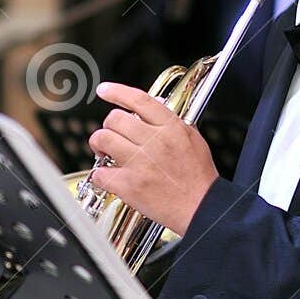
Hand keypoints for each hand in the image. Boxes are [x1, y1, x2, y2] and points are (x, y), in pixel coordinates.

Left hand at [86, 81, 217, 236]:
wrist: (201, 207)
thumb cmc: (198, 177)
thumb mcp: (193, 139)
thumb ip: (171, 121)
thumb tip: (152, 106)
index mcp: (171, 128)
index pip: (138, 99)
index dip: (117, 91)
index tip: (104, 90)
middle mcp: (154, 142)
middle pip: (115, 119)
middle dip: (108, 126)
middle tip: (110, 134)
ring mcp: (140, 164)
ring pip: (102, 140)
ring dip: (99, 145)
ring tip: (105, 153)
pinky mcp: (129, 185)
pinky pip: (99, 172)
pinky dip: (99, 175)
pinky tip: (108, 176)